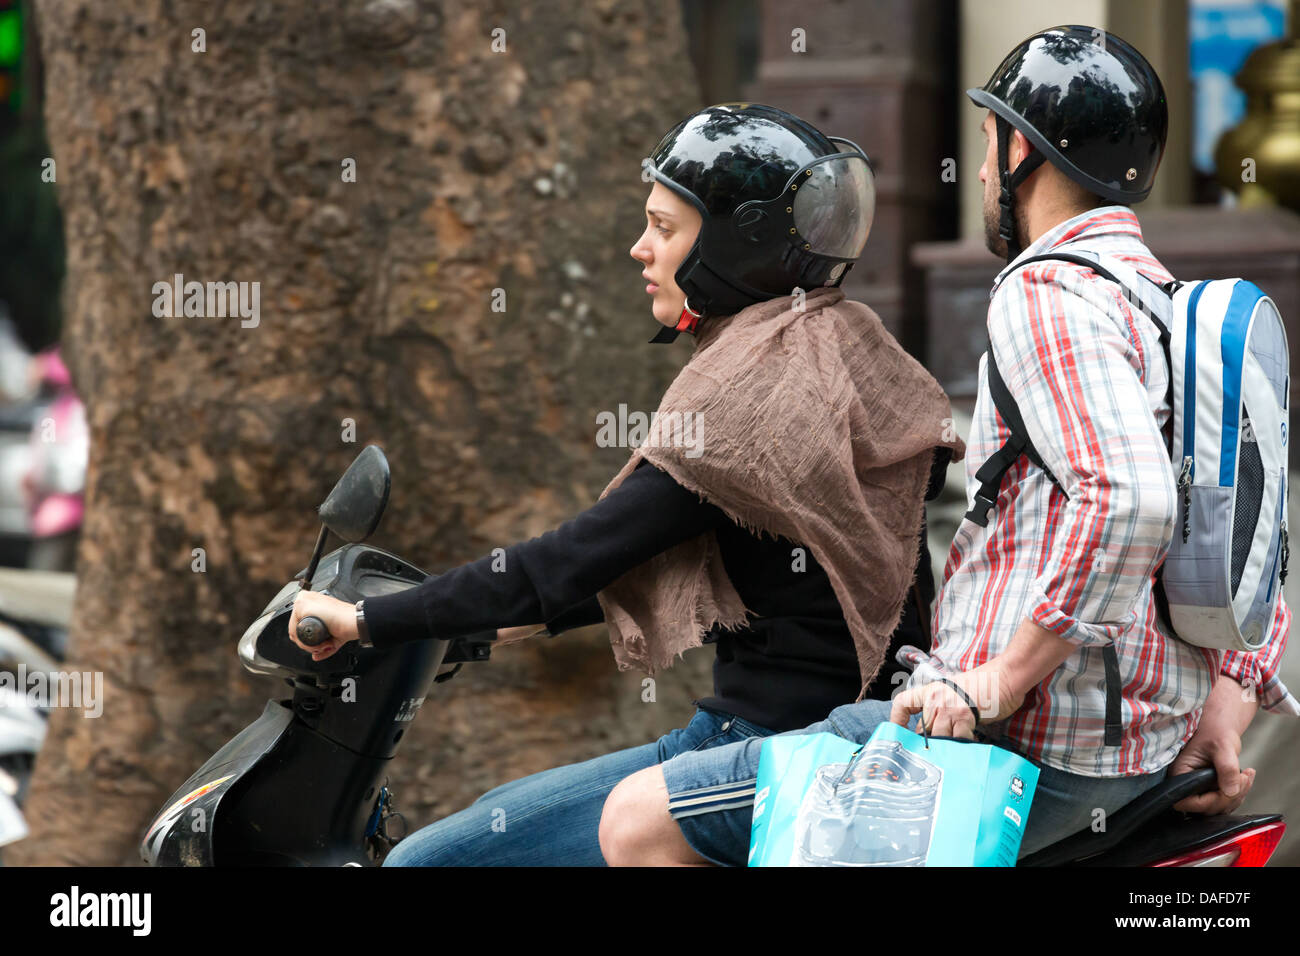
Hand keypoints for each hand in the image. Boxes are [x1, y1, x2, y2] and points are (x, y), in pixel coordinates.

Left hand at [287, 590, 358, 660]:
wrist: (354, 621)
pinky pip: (295, 632)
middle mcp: (305, 598)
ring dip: (309, 645)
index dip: (307, 638)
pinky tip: (321, 643)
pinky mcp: (302, 606)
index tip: (320, 642)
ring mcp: (303, 601)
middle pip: (295, 628)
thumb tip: (315, 655)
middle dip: (309, 644)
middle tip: (323, 646)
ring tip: (324, 645)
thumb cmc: (347, 623)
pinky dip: (306, 644)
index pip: (298, 623)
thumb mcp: (331, 633)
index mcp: (312, 601)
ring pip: (294, 632)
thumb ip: (322, 643)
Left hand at [889, 660, 1025, 739]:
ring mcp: (949, 708)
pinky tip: (970, 741)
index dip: (897, 719)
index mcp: (930, 691)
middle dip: (929, 743)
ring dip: (946, 746)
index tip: (898, 733)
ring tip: (955, 748)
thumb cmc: (982, 685)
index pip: (903, 703)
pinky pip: (957, 739)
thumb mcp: (952, 693)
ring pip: (938, 737)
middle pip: (922, 729)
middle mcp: (936, 699)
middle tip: (937, 752)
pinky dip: (962, 745)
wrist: (1003, 677)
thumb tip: (931, 732)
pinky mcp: (964, 716)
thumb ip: (940, 709)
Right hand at [1170, 676, 1256, 813]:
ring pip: (1217, 807)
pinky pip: (1224, 802)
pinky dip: (1238, 793)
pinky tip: (1245, 777)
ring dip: (1237, 795)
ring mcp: (1197, 788)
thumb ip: (1227, 768)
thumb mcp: (1223, 746)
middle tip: (1244, 777)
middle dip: (1229, 796)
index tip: (1228, 788)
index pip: (1188, 802)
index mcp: (1180, 773)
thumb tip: (1231, 791)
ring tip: (1246, 775)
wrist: (1218, 727)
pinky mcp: (1208, 789)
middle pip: (1206, 807)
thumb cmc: (1215, 731)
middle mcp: (1185, 784)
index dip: (1210, 801)